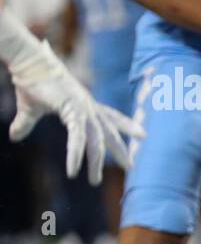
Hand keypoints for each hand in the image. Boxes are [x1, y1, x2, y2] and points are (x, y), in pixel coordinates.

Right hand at [8, 40, 143, 183]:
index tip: (142, 134)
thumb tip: (14, 136)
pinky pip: (77, 138)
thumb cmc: (32, 81)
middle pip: (110, 133)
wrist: (28, 62)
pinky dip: (76, 155)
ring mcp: (83, 109)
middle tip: (130, 166)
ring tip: (94, 181)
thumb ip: (26, 124)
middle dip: (120, 150)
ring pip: (95, 141)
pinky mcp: (72, 111)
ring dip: (95, 162)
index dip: (126, 125)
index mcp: (85, 104)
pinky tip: (73, 170)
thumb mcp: (31, 108)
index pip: (112, 116)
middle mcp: (89, 107)